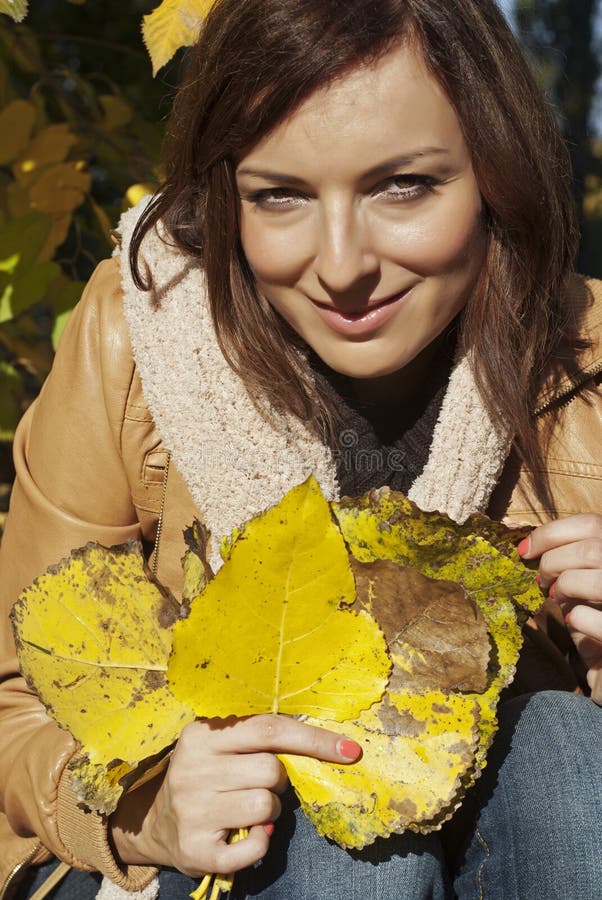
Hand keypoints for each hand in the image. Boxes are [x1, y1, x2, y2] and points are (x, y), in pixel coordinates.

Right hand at [110, 714, 360, 875]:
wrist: (154, 822)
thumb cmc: (206, 774)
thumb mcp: (222, 745)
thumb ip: (262, 738)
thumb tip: (331, 745)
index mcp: (202, 734)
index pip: (269, 729)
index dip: (314, 740)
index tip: (351, 750)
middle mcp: (192, 768)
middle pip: (271, 770)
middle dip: (278, 781)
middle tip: (259, 785)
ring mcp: (191, 810)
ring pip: (265, 806)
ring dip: (270, 811)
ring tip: (248, 810)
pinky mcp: (195, 850)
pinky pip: (255, 847)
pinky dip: (261, 844)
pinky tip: (245, 836)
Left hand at [518, 514, 601, 703]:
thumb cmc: (593, 619)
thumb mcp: (579, 583)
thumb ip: (563, 559)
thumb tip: (519, 539)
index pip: (590, 523)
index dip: (551, 533)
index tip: (524, 551)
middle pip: (591, 549)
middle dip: (553, 563)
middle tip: (542, 581)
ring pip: (595, 577)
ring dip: (566, 587)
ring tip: (559, 598)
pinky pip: (590, 617)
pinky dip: (576, 618)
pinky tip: (575, 622)